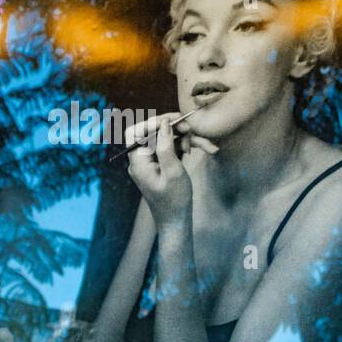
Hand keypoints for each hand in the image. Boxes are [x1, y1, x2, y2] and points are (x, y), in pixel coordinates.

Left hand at [124, 113, 215, 227]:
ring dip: (185, 138)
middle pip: (152, 132)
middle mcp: (141, 160)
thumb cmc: (174, 200)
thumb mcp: (173, 172)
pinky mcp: (161, 164)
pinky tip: (206, 149)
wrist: (176, 221)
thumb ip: (166, 146)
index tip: (172, 120)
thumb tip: (164, 124)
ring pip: (166, 139)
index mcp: (138, 162)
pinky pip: (171, 149)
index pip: (135, 132)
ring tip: (206, 146)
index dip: (152, 122)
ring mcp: (150, 162)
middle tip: (191, 128)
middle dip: (173, 128)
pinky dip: (186, 147)